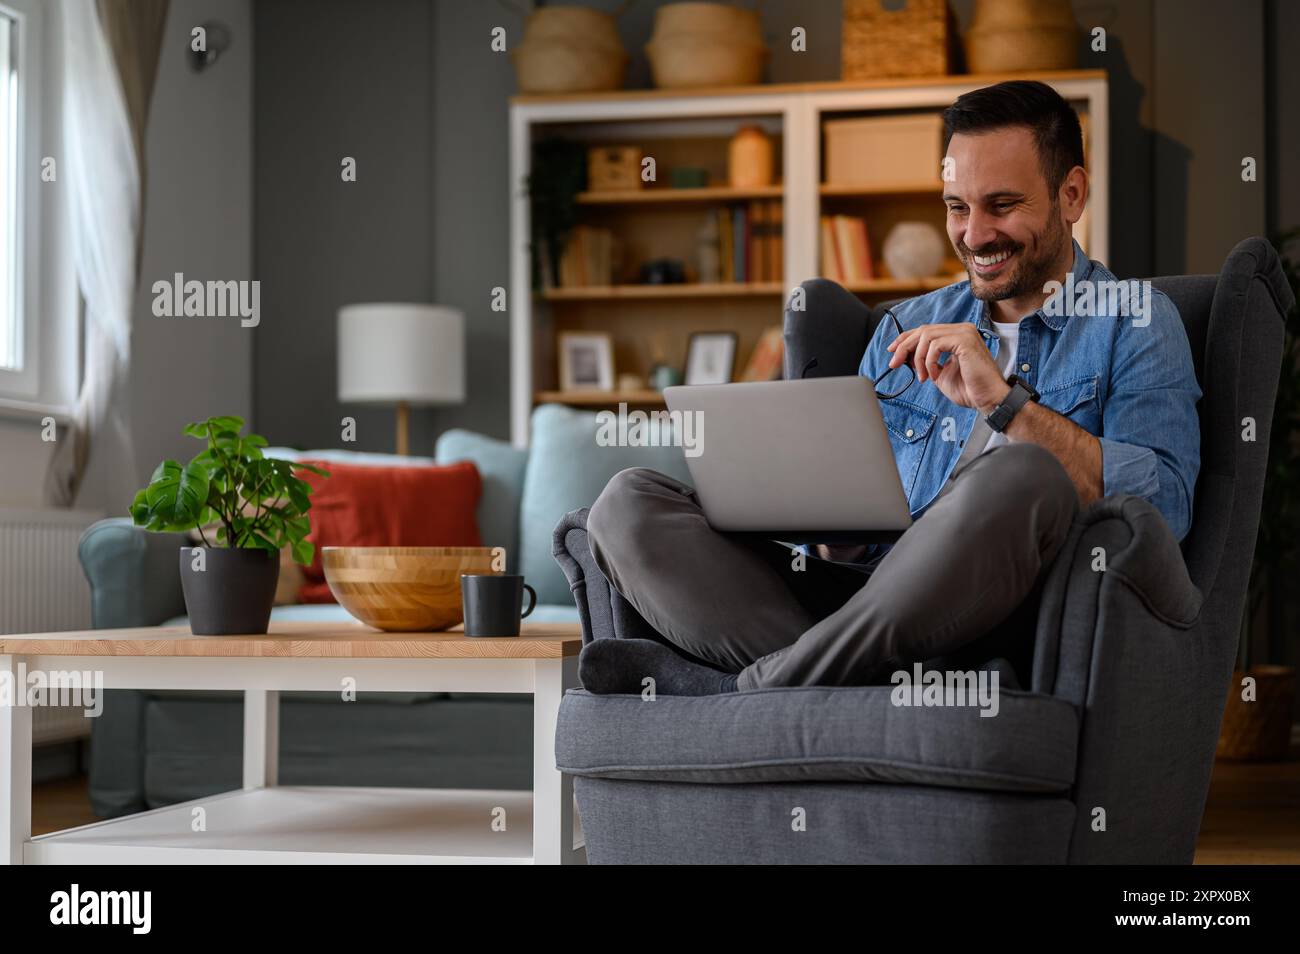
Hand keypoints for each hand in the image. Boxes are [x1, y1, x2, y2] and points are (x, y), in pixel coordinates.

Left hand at [886, 322, 1010, 413]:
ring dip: (918, 359)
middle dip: (904, 347)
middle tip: (895, 363)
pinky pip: (935, 345)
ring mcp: (965, 332)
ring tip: (923, 377)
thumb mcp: (938, 374)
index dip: (905, 338)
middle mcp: (961, 330)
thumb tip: (904, 356)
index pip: (925, 330)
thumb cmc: (969, 389)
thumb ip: (923, 362)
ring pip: (926, 336)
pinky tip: (934, 375)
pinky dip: (929, 361)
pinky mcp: (965, 340)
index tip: (892, 351)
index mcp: (956, 335)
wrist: (988, 399)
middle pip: (922, 330)